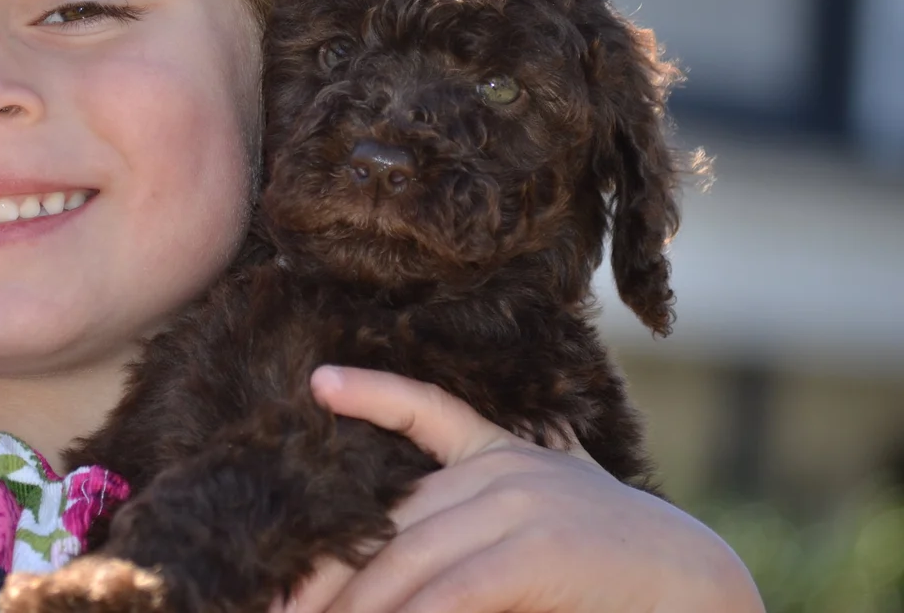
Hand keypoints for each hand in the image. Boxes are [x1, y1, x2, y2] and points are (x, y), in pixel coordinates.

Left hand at [274, 365, 763, 612]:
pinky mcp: (533, 551)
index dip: (372, 392)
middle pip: (388, 519)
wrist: (701, 589)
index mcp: (504, 454)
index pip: (427, 409)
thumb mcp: (543, 533)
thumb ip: (480, 538)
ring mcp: (518, 504)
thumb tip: (405, 577)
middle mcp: (502, 469)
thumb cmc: (613, 574)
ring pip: (407, 559)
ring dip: (353, 608)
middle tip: (274, 606)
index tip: (317, 384)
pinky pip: (449, 592)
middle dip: (325, 572)